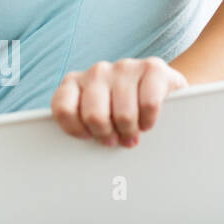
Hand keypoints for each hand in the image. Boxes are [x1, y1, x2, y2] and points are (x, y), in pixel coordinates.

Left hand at [50, 57, 187, 147]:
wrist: (160, 86)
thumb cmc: (121, 108)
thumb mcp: (96, 114)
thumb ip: (80, 124)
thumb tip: (72, 156)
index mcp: (75, 81)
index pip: (63, 109)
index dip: (76, 130)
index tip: (89, 137)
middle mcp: (97, 71)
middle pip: (94, 116)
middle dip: (107, 135)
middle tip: (116, 139)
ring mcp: (124, 67)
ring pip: (123, 115)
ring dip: (130, 131)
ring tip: (132, 132)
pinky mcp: (152, 68)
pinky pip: (149, 104)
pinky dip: (149, 120)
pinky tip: (147, 121)